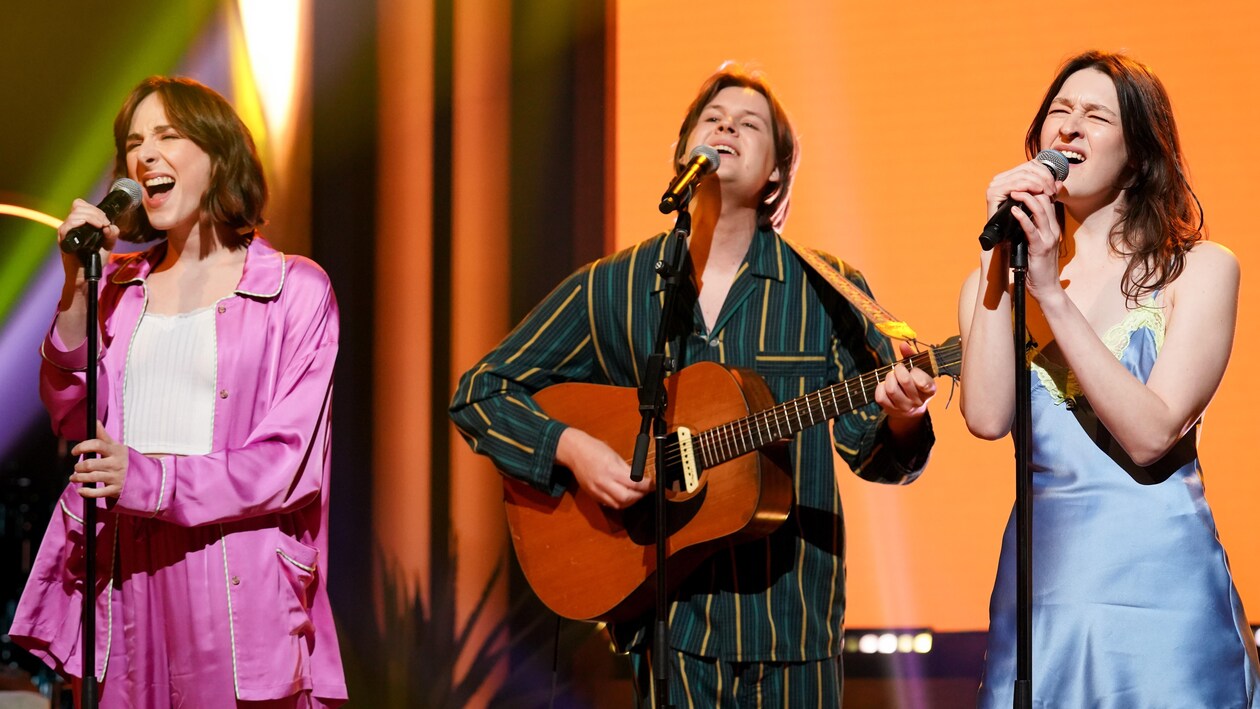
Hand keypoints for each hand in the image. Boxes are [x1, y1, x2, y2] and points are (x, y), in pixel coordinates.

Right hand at [56, 199, 120, 308]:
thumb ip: (112, 234)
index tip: (105, 220)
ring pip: (75, 213)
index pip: (81, 205)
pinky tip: (95, 228)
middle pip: (79, 206)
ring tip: (101, 226)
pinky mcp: (64, 239)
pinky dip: (83, 222)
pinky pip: (68, 225)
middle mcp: (71, 226)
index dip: (94, 209)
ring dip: (92, 217)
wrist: (87, 275)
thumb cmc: (94, 260)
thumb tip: (110, 226)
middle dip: (96, 212)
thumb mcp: (108, 244)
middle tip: (104, 224)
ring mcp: (66, 232)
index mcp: (79, 224)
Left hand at [69, 420, 127, 498]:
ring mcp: (115, 477)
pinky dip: (86, 492)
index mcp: (115, 451)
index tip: (74, 451)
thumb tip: (95, 421)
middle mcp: (115, 464)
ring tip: (74, 477)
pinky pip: (97, 493)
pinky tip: (81, 490)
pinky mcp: (115, 489)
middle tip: (77, 468)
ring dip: (78, 478)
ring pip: (91, 478)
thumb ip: (103, 435)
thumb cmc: (122, 459)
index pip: (97, 445)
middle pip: (90, 464)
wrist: (141, 476)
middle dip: (78, 467)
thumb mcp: (115, 446)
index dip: (82, 446)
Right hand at [556, 427, 652, 508]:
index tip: (653, 485)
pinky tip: (622, 496)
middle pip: (627, 498)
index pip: (635, 483)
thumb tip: (639, 478)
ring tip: (635, 494)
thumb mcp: (615, 455)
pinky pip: (608, 504)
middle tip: (645, 491)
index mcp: (612, 470)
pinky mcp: (592, 495)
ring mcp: (597, 490)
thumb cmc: (594, 449)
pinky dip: (618, 502)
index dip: (647, 486)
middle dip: (639, 496)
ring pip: (618, 505)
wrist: (574, 451)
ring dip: (629, 502)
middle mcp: (604, 482)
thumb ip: (626, 469)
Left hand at [874, 342, 936, 425]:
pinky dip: (880, 387)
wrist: (910, 408)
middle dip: (898, 370)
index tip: (913, 369)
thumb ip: (912, 356)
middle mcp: (918, 401)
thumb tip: (903, 344)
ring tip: (891, 375)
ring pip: (891, 389)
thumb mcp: (918, 370)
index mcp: (929, 390)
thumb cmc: (914, 383)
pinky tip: (884, 385)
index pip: (923, 382)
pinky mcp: (891, 410)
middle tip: (898, 368)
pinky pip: (880, 397)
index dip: (915, 372)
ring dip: (889, 378)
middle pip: (905, 381)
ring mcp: (904, 407)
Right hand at [985, 157, 1061, 219]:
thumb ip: (1046, 192)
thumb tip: (1060, 182)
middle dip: (1044, 178)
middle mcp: (999, 179)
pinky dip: (1029, 186)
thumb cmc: (1019, 221)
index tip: (1054, 186)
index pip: (1030, 165)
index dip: (1045, 172)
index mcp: (1007, 178)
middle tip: (1052, 190)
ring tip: (1047, 192)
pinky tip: (1038, 191)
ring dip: (1039, 182)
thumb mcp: (1036, 203)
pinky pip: (1015, 185)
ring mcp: (995, 185)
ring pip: (1023, 175)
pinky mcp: (993, 193)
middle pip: (1027, 168)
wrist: (1004, 238)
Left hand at [985, 158, 1065, 301]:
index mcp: (1052, 226)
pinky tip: (1013, 211)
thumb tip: (1019, 214)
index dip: (1036, 188)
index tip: (1020, 182)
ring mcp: (1048, 238)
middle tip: (1015, 182)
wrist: (1046, 287)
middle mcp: (1053, 229)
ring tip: (1013, 191)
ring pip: (1041, 210)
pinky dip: (1022, 218)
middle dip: (1031, 188)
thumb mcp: (1036, 242)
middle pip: (1045, 200)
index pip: (1047, 200)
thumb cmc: (1038, 265)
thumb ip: (1031, 228)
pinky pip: (1032, 229)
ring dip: (1026, 198)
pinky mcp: (1040, 248)